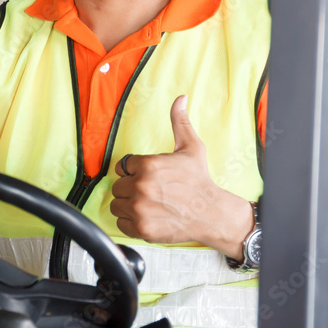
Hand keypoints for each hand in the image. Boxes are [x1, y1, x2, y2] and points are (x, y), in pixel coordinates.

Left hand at [109, 95, 253, 258]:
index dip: (135, 170)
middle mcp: (141, 186)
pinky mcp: (141, 229)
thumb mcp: (191, 147)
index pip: (123, 166)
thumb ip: (179, 122)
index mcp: (149, 165)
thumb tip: (180, 99)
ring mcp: (140, 209)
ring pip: (116, 204)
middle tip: (149, 190)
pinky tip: (147, 216)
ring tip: (147, 203)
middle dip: (130, 187)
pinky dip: (130, 221)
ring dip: (128, 204)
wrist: (210, 212)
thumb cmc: (199, 180)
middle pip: (117, 185)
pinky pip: (121, 223)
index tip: (148, 176)